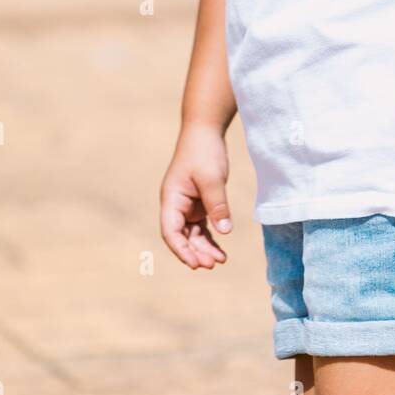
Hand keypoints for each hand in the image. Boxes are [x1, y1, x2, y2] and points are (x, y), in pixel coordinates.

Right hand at [160, 122, 232, 268]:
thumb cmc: (203, 151)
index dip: (181, 249)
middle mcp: (176, 205)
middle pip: (182, 237)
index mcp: (171, 199)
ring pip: (192, 234)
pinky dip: (210, 239)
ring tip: (221, 260)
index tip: (194, 263)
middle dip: (196, 252)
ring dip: (204, 248)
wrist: (205, 130)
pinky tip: (220, 250)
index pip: (170, 231)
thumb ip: (217, 205)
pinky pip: (202, 227)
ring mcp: (187, 205)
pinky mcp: (198, 203)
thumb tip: (224, 232)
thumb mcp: (212, 178)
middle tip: (213, 264)